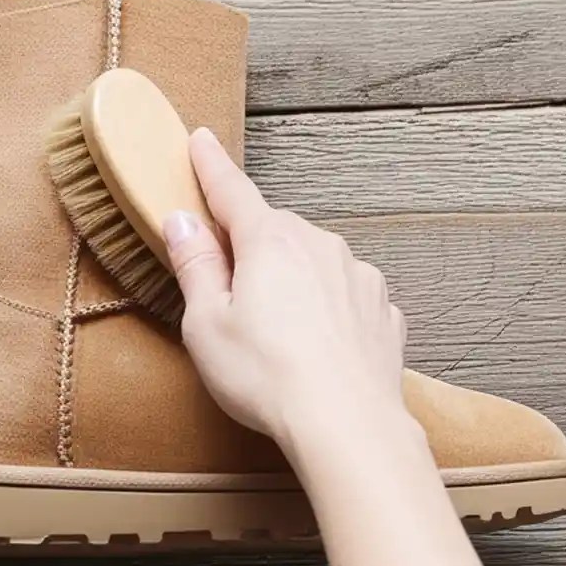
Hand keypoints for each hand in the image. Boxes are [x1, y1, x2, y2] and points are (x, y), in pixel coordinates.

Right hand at [162, 128, 408, 451]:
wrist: (347, 424)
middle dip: (251, 249)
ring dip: (293, 283)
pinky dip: (328, 312)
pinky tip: (316, 349)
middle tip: (230, 294)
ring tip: (277, 338)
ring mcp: (358, 276)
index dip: (211, 166)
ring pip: (314, 263)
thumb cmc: (268, 378)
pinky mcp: (383, 311)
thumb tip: (182, 222)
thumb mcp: (206, 325)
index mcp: (269, 242)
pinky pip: (344, 298)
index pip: (232, 191)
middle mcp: (320, 245)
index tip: (201, 141)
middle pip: (274, 232)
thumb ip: (195, 267)